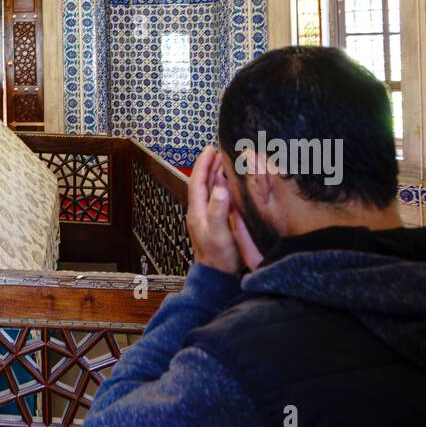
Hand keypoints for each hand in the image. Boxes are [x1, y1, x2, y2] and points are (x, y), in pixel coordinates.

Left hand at [186, 146, 246, 274]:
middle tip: (218, 151)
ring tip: (223, 162)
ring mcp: (205, 218)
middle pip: (201, 184)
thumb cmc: (219, 257)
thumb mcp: (220, 233)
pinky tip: (228, 185)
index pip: (197, 182)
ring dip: (214, 175)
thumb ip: (218, 210)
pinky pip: (214, 199)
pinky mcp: (213, 222)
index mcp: (198, 212)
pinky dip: (220, 187)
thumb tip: (219, 186)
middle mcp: (199, 212)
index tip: (210, 149)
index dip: (203, 165)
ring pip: (208, 191)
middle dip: (208, 166)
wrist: (217, 276)